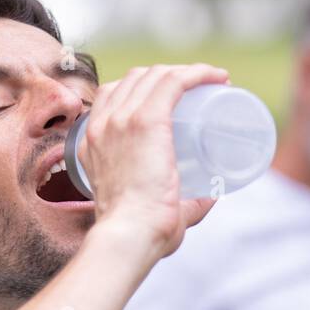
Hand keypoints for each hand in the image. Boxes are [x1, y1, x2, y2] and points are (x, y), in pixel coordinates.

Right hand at [79, 63, 230, 269]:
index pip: (113, 95)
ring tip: (213, 83)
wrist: (129, 237)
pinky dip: (198, 74)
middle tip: (201, 93)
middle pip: (136, 79)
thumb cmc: (140, 234)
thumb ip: (184, 204)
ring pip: (156, 76)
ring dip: (186, 72)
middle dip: (169, 76)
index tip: (176, 98)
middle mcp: (101, 125)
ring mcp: (121, 120)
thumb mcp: (149, 208)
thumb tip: (211, 196)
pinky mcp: (145, 121)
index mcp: (92, 143)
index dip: (145, 87)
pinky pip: (173, 82)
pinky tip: (217, 77)